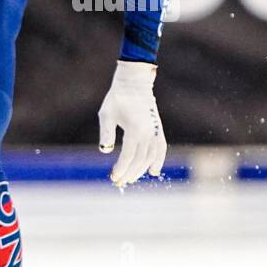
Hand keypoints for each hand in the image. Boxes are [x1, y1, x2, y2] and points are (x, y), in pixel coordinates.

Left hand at [97, 60, 166, 186]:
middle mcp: (148, 132)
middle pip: (140, 160)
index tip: (113, 177)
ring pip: (151, 157)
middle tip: (119, 182)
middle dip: (129, 173)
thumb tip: (105, 151)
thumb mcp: (106, 114)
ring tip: (131, 178)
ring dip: (141, 170)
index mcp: (135, 130)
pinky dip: (159, 160)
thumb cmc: (117, 99)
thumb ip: (106, 133)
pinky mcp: (158, 129)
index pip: (128, 156)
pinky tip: (153, 171)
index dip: (121, 169)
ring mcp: (156, 131)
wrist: (134, 84)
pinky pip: (161, 149)